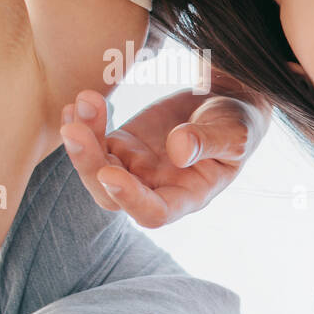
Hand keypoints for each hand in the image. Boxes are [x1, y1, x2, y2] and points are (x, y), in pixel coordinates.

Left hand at [58, 84, 269, 228]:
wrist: (226, 103)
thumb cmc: (237, 124)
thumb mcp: (234, 132)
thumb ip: (210, 142)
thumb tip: (178, 149)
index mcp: (187, 196)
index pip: (154, 212)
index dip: (130, 199)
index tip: (111, 173)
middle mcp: (156, 189)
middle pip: (110, 194)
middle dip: (89, 165)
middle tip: (76, 130)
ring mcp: (135, 167)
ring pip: (94, 167)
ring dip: (81, 140)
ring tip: (85, 101)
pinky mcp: (123, 143)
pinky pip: (93, 141)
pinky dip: (80, 123)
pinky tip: (77, 102)